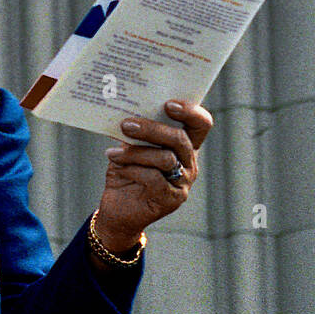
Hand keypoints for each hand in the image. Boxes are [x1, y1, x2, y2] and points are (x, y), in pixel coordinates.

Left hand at [90, 100, 212, 253]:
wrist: (118, 210)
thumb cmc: (126, 172)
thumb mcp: (130, 146)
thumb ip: (136, 131)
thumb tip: (127, 110)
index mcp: (184, 145)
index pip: (201, 124)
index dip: (191, 111)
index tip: (169, 104)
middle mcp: (189, 162)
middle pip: (179, 139)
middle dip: (152, 129)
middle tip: (126, 124)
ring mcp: (183, 182)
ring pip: (166, 158)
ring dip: (136, 152)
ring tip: (113, 152)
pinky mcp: (171, 199)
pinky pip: (153, 178)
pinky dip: (132, 170)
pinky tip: (117, 167)